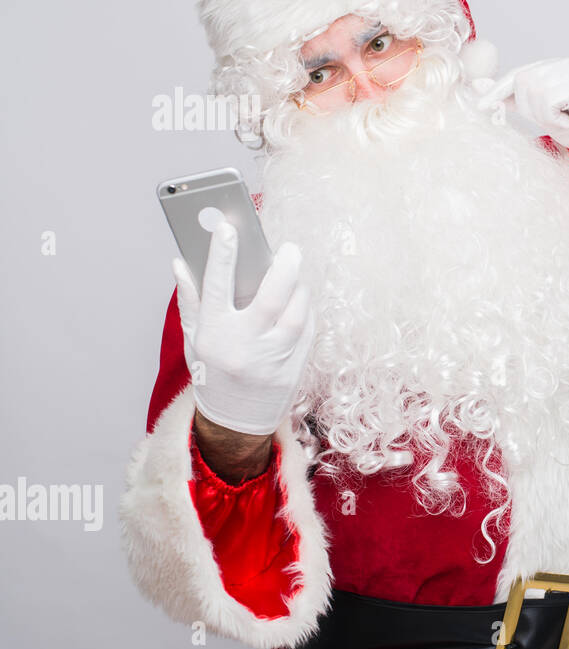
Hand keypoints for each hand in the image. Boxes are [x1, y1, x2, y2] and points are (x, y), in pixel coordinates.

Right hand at [172, 221, 315, 435]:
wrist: (234, 420)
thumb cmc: (213, 372)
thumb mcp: (194, 338)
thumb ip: (190, 300)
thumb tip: (180, 262)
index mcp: (214, 334)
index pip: (216, 286)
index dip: (220, 254)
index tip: (226, 227)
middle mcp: (244, 345)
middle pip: (271, 298)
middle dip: (283, 267)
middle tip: (288, 248)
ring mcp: (272, 358)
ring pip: (295, 313)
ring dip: (299, 289)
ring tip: (295, 274)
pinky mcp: (294, 367)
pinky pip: (307, 329)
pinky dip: (306, 309)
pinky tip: (301, 298)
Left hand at [474, 57, 568, 159]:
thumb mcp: (537, 110)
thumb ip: (512, 97)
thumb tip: (477, 86)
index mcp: (552, 65)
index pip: (518, 75)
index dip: (498, 91)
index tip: (480, 105)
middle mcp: (563, 63)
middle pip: (522, 83)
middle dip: (530, 108)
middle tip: (554, 118)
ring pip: (534, 93)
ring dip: (544, 115)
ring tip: (564, 118)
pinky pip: (549, 102)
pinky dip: (555, 117)